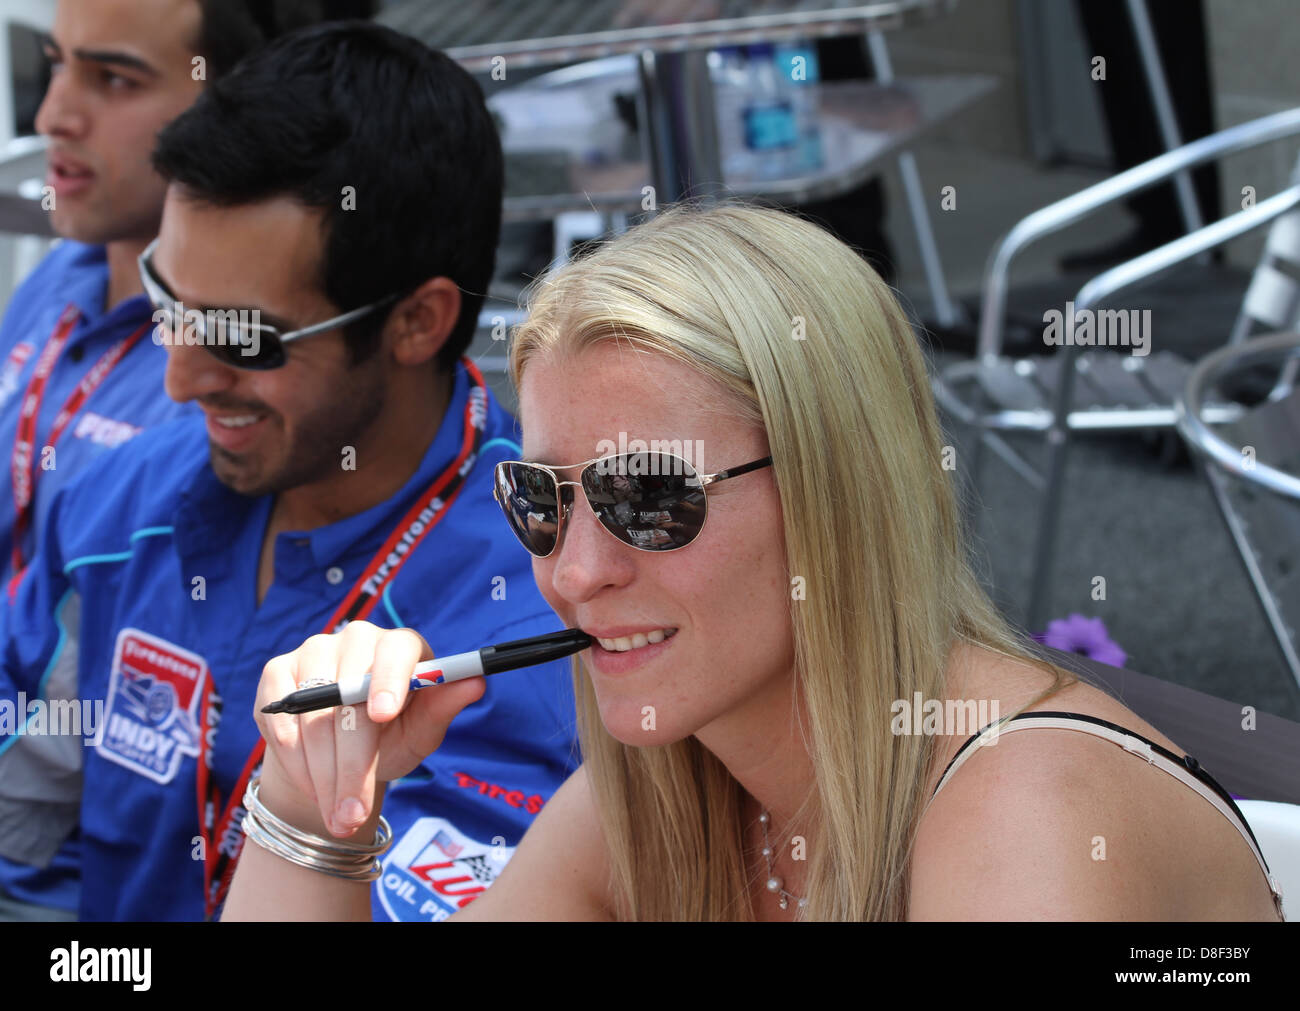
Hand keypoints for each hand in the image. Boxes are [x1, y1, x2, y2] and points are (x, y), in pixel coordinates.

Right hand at [253, 621, 484, 837]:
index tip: (384, 715)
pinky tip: (313, 788)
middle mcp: (356, 638)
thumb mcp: (422, 730)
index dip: (389, 681)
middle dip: (352, 764)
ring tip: (338, 815)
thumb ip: (444, 707)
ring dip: (323, 774)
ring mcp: (313, 651)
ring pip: (312, 716)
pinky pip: (279, 719)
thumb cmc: (393, 735)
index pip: (396, 651)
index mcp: (400, 645)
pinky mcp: (277, 673)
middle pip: (348, 696)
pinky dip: (294, 761)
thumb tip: (476, 682)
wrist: (341, 752)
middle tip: (355, 814)